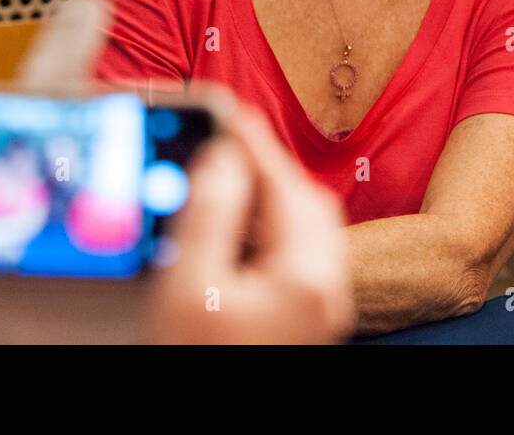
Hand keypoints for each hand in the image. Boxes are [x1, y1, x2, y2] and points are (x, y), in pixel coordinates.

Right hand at [143, 106, 355, 343]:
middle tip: (225, 144)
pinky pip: (300, 254)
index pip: (285, 185)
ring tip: (224, 185)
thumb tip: (222, 157)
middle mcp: (327, 288)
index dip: (255, 143)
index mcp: (305, 276)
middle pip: (309, 203)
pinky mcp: (306, 318)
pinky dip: (272, 231)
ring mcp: (322, 306)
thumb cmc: (199, 362)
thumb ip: (207, 217)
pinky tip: (235, 235)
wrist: (216, 433)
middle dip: (267, 169)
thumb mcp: (186, 288)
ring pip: (307, 228)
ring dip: (270, 198)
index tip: (231, 111)